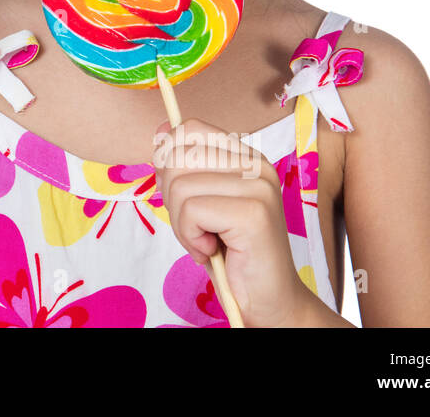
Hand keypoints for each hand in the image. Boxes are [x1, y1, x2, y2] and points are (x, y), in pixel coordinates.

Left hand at [153, 118, 311, 327]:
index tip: (183, 195)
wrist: (268, 300)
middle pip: (179, 155)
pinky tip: (212, 250)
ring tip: (206, 241)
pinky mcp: (254, 213)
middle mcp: (257, 164)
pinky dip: (191, 237)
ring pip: (181, 186)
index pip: (190, 129)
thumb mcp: (198, 202)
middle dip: (172, 198)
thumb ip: (181, 168)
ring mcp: (259, 186)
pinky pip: (192, 211)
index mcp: (245, 156)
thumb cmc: (231, 253)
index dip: (170, 161)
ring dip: (182, 224)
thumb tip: (161, 130)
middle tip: (196, 226)